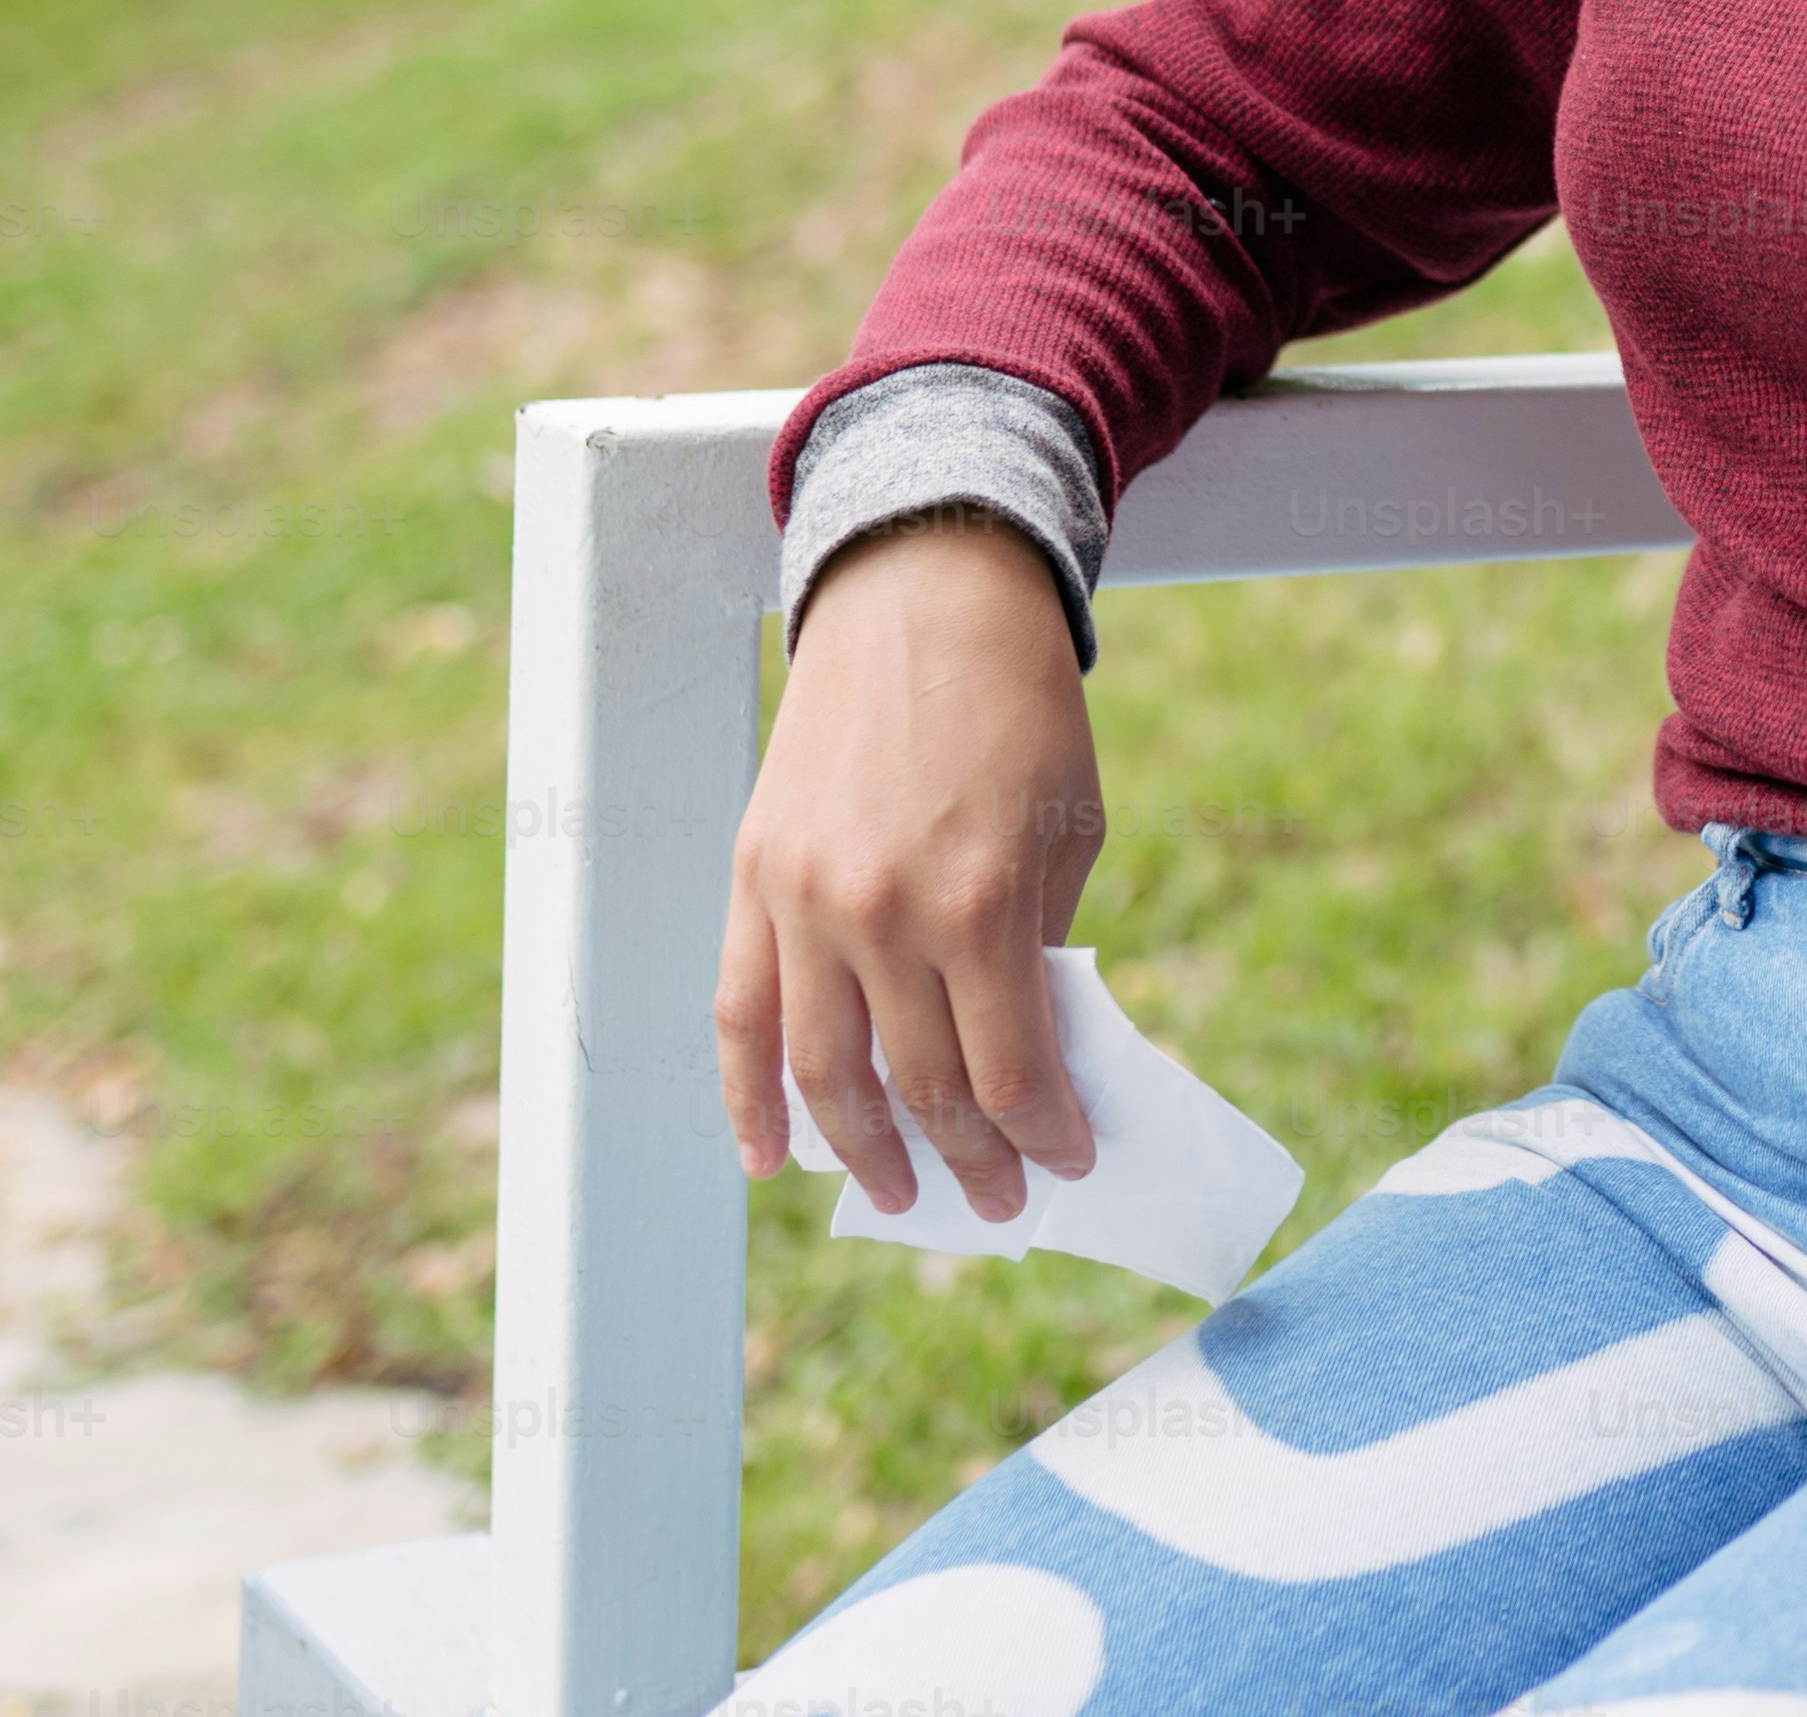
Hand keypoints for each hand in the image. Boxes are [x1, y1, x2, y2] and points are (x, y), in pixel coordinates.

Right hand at [718, 513, 1104, 1219]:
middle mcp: (883, 916)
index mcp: (981, 903)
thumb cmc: (1021, 713)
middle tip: (997, 1208)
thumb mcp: (1068, 831)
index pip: (1010, 1072)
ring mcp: (805, 902)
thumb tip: (1024, 1058)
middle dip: (969, 1161)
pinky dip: (748, 1097)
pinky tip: (770, 1159)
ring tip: (902, 1196)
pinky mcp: (752, 880)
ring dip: (864, 1153)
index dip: (1042, 1136)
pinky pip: (739, 1016)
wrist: (924, 598)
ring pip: (824, 1074)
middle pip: (921, 1087)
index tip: (1065, 1166)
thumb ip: (1038, 949)